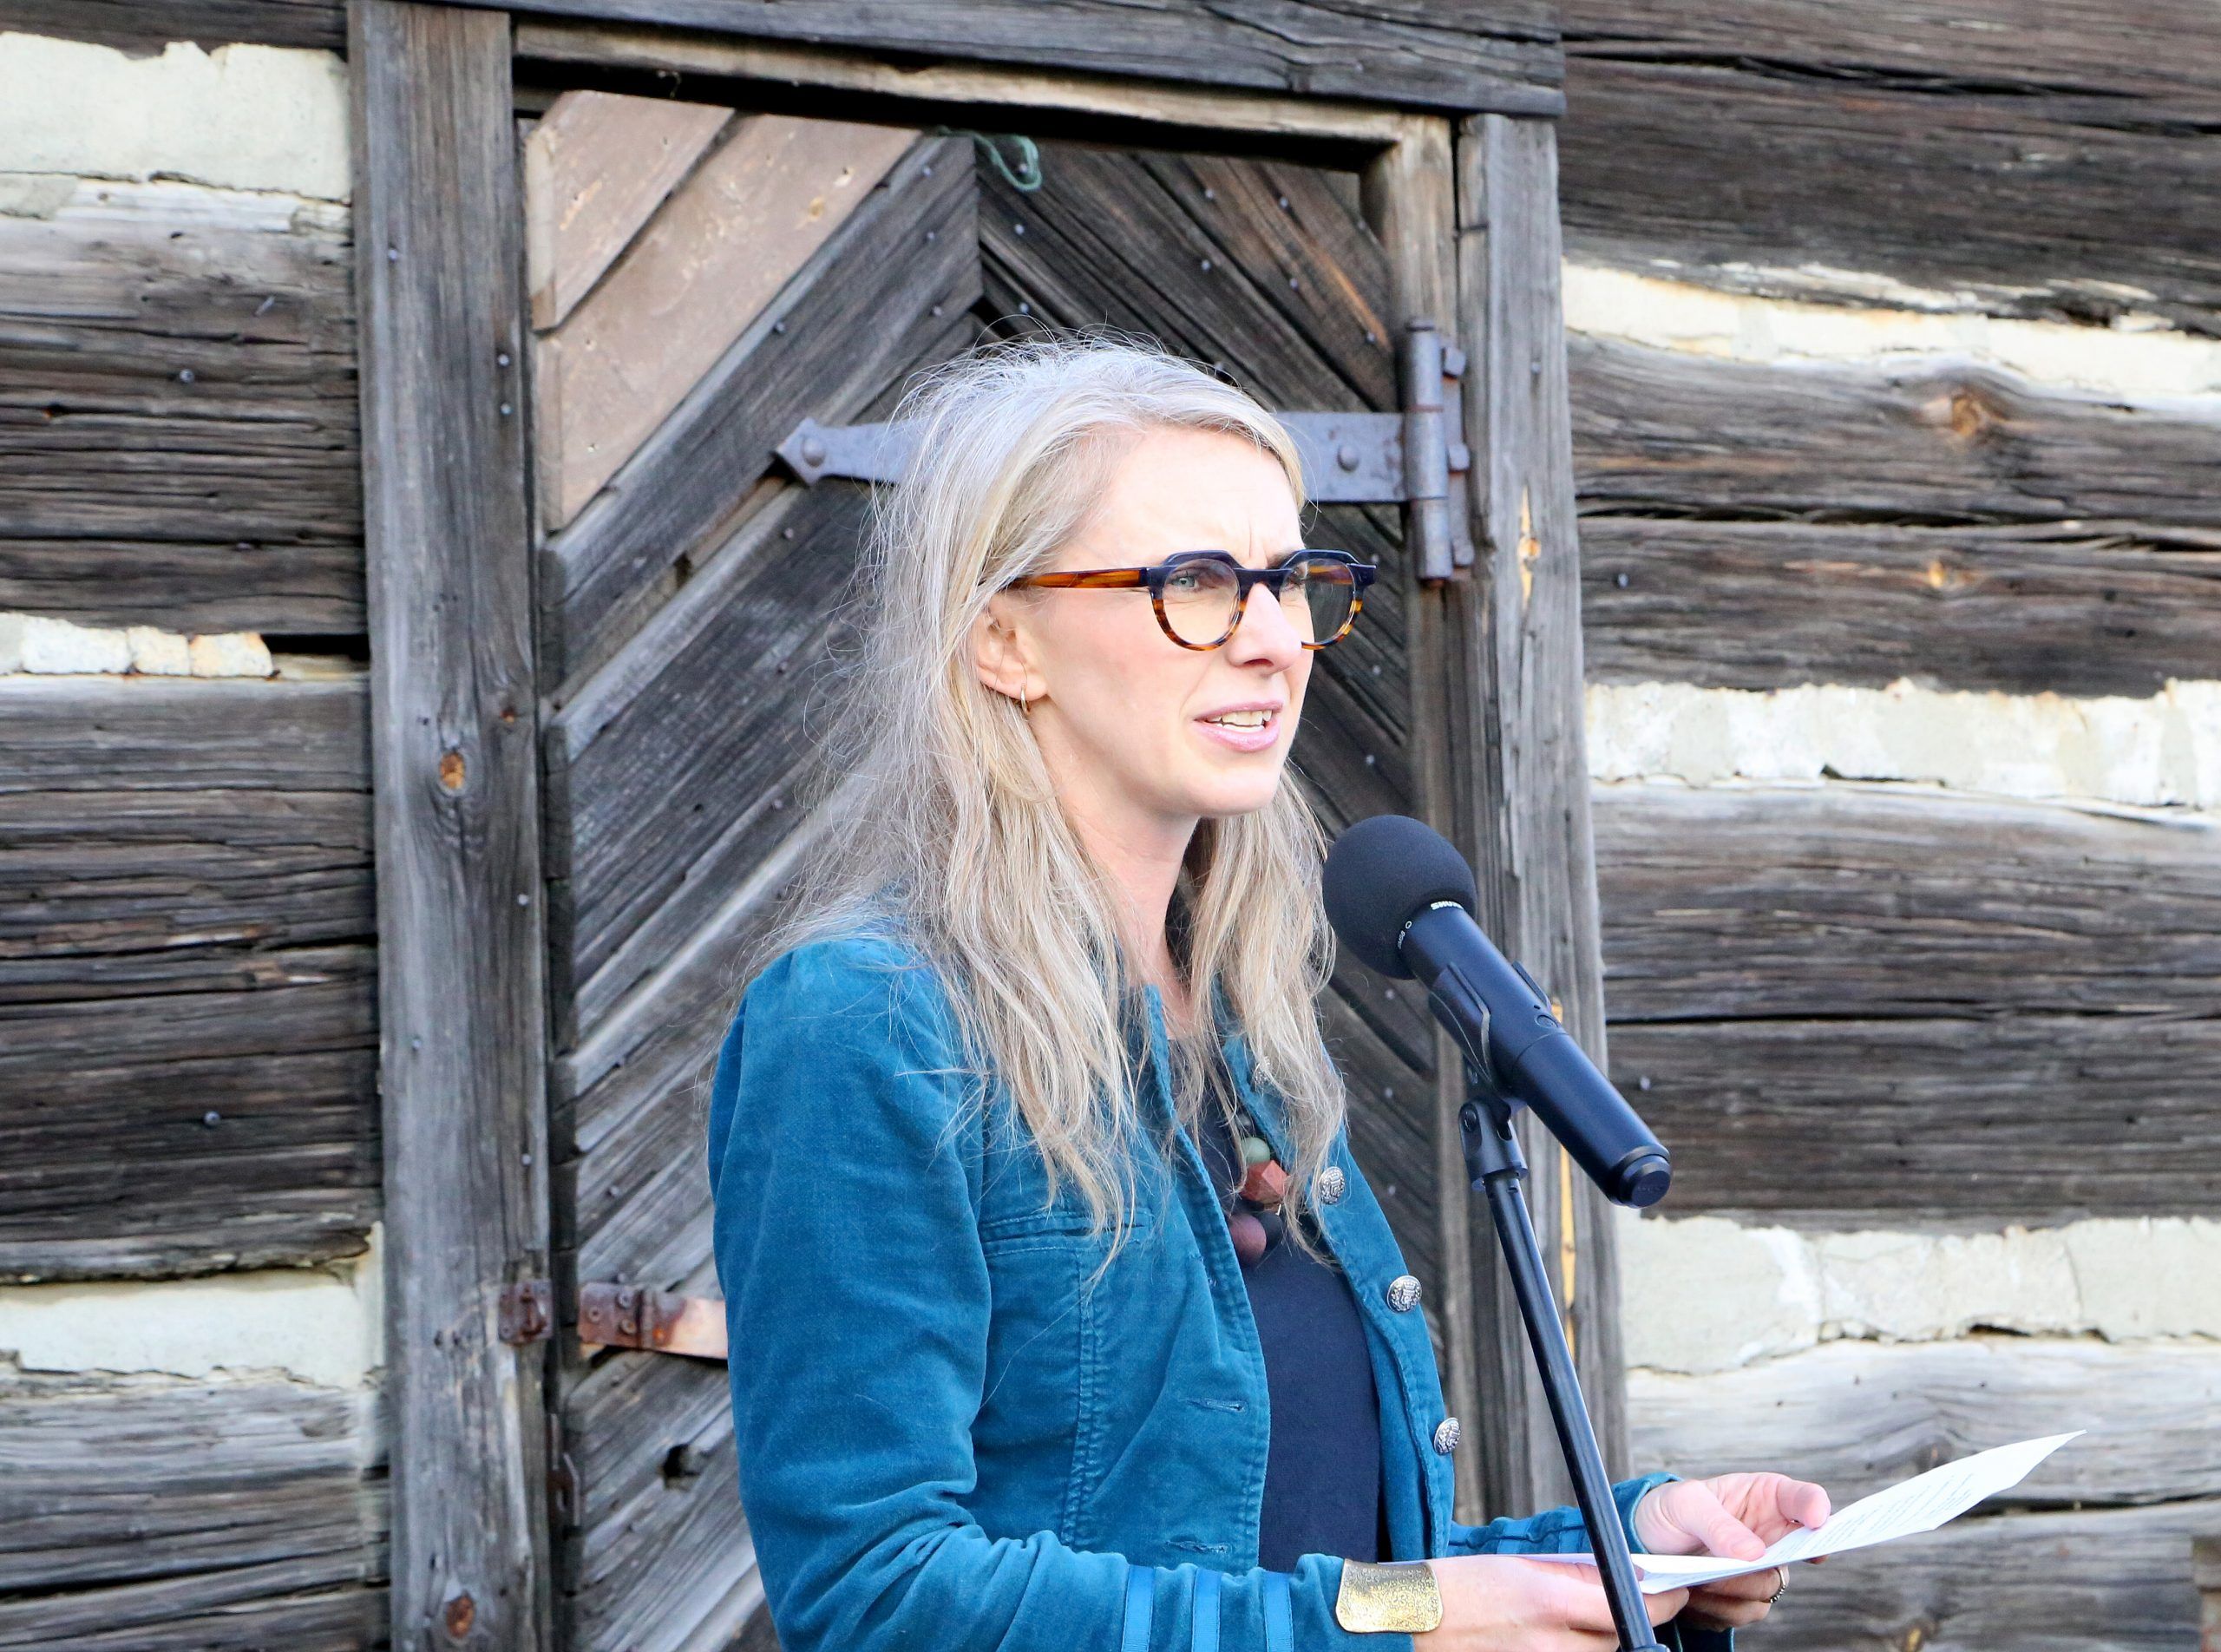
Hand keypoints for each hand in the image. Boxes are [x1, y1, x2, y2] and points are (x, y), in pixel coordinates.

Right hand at [1412, 1555, 1688, 1651]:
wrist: (1407, 1622)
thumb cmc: (1456, 1588)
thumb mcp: (1517, 1566)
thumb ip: (1573, 1575)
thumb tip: (1619, 1574)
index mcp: (1547, 1600)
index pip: (1629, 1605)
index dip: (1661, 1599)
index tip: (1672, 1589)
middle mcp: (1551, 1643)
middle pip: (1621, 1637)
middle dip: (1634, 1618)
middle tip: (1640, 1599)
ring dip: (1604, 1639)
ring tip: (1588, 1619)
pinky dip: (1577, 1650)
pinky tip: (1566, 1636)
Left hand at [1631, 1472, 1831, 1630]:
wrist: (1647, 1544)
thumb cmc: (1672, 1511)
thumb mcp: (1684, 1503)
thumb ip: (1717, 1523)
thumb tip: (1753, 1553)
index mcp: (1766, 1497)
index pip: (1804, 1499)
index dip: (1817, 1508)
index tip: (1817, 1520)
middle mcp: (1772, 1535)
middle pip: (1795, 1555)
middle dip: (1767, 1563)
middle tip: (1742, 1563)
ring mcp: (1761, 1569)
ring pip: (1767, 1589)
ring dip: (1732, 1587)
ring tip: (1697, 1578)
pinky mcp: (1744, 1599)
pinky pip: (1743, 1612)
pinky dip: (1716, 1606)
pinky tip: (1692, 1593)